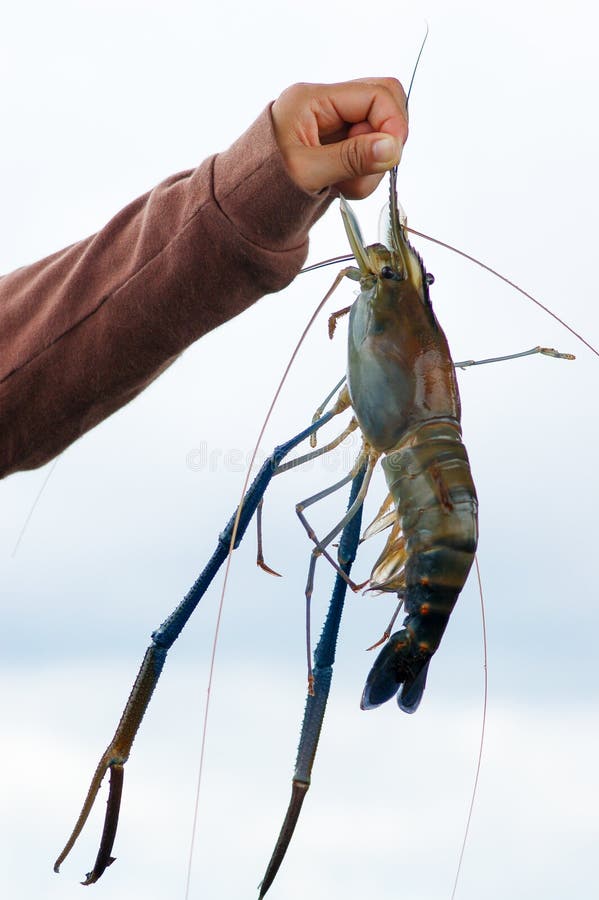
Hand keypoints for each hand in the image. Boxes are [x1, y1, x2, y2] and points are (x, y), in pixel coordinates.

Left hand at [271, 78, 407, 199]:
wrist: (245, 207)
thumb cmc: (263, 187)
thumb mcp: (307, 173)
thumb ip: (351, 158)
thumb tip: (392, 148)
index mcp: (313, 99)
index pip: (376, 93)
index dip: (392, 124)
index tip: (391, 157)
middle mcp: (325, 105)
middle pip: (384, 104)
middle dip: (385, 141)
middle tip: (367, 169)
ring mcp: (333, 125)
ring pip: (379, 133)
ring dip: (372, 165)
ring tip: (343, 186)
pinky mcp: (337, 147)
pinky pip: (368, 154)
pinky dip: (364, 175)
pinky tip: (341, 187)